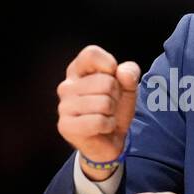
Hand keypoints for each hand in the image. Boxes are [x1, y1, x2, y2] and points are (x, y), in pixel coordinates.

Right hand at [56, 45, 139, 179]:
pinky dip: (108, 125)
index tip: (113, 76)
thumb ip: (129, 73)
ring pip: (104, 103)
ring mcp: (64, 106)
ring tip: (106, 116)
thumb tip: (122, 72)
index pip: (91, 54)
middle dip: (116, 95)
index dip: (109, 64)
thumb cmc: (115, 108)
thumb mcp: (128, 87)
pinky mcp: (66, 126)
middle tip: (111, 104)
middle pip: (105, 81)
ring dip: (112, 112)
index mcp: (77, 70)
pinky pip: (98, 121)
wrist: (111, 139)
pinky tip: (103, 127)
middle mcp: (66, 86)